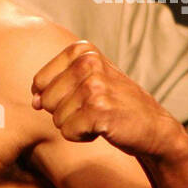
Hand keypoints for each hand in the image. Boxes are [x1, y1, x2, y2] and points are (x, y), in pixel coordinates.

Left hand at [31, 40, 187, 160]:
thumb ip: (54, 86)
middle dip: (65, 112)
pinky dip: (81, 136)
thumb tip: (34, 101)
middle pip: (46, 101)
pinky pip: (67, 132)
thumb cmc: (115, 104)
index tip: (80, 97)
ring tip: (100, 117)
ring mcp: (94, 85)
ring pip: (56, 118)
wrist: (153, 127)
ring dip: (75, 125)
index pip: (39, 82)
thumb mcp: (86, 82)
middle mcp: (88, 63)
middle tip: (94, 109)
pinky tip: (102, 127)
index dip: (55, 97)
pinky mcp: (99, 109)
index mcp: (82, 51)